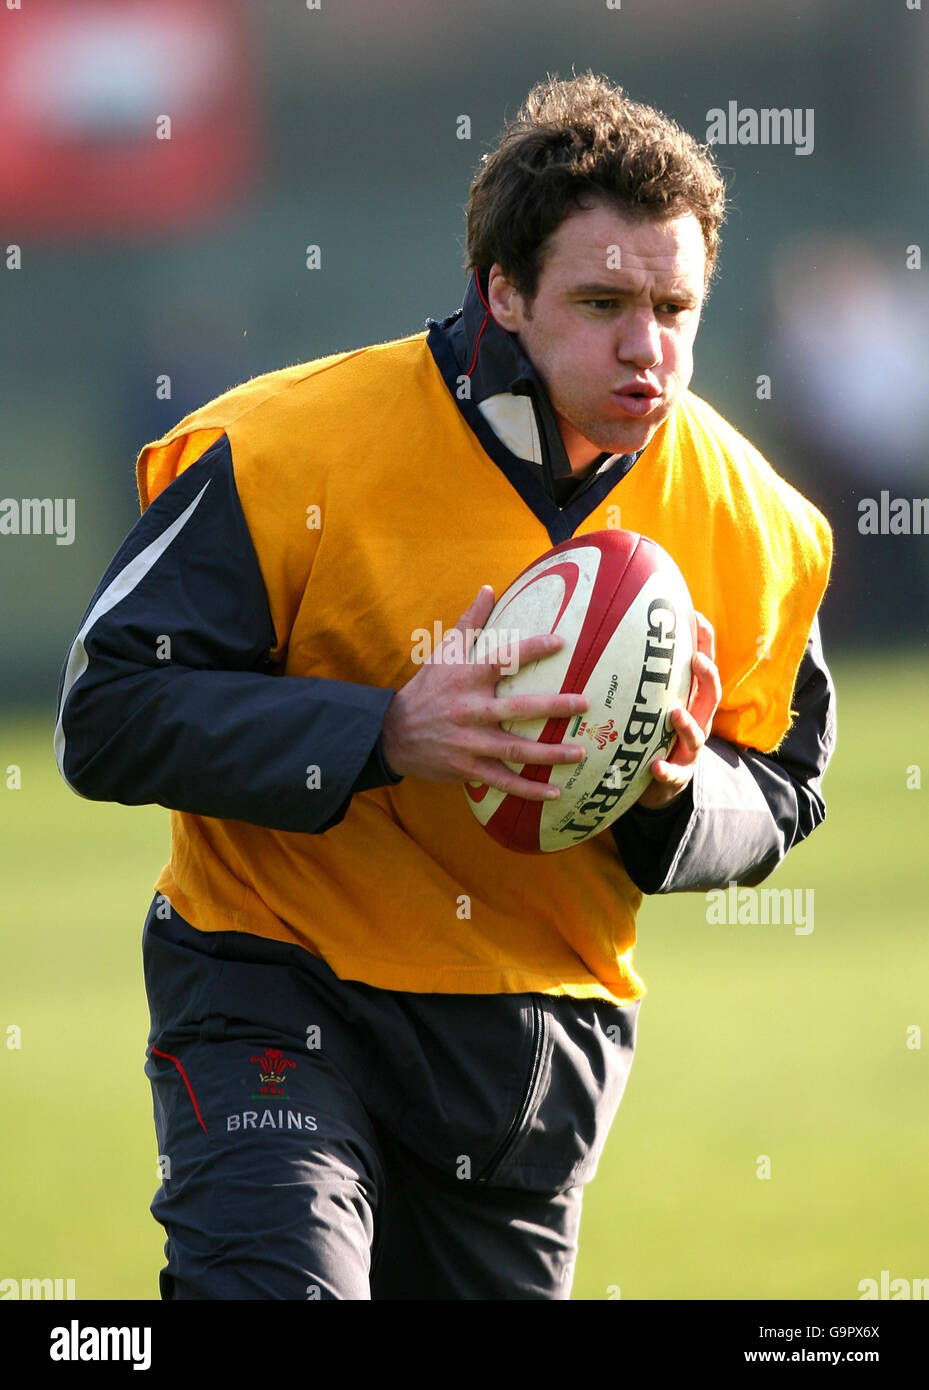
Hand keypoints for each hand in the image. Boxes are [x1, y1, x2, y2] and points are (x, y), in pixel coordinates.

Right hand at [380, 586, 588, 800]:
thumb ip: (469, 622)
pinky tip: (555, 792)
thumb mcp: (443, 652)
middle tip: (584, 704)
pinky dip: (529, 790)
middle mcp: (470, 710)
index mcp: (467, 678)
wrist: (393, 734)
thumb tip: (489, 588)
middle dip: (553, 707)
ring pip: (516, 750)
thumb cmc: (425, 689)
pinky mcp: (468, 768)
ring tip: (579, 752)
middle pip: (518, 709)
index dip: (531, 649)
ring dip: (550, 754)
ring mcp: (470, 742)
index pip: (503, 659)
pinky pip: (503, 781)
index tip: (561, 642)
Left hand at [635, 611, 721, 810]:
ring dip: (687, 724)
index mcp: (692, 702)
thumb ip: (646, 678)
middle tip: (697, 660)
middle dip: (708, 677)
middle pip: (711, 697)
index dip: (705, 644)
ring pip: (697, 735)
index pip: (704, 669)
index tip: (699, 618)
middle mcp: (698, 722)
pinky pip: (674, 774)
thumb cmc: (655, 734)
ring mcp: (690, 750)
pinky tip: (655, 766)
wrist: (660, 783)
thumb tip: (622, 634)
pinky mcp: (678, 776)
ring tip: (675, 714)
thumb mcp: (655, 705)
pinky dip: (666, 770)